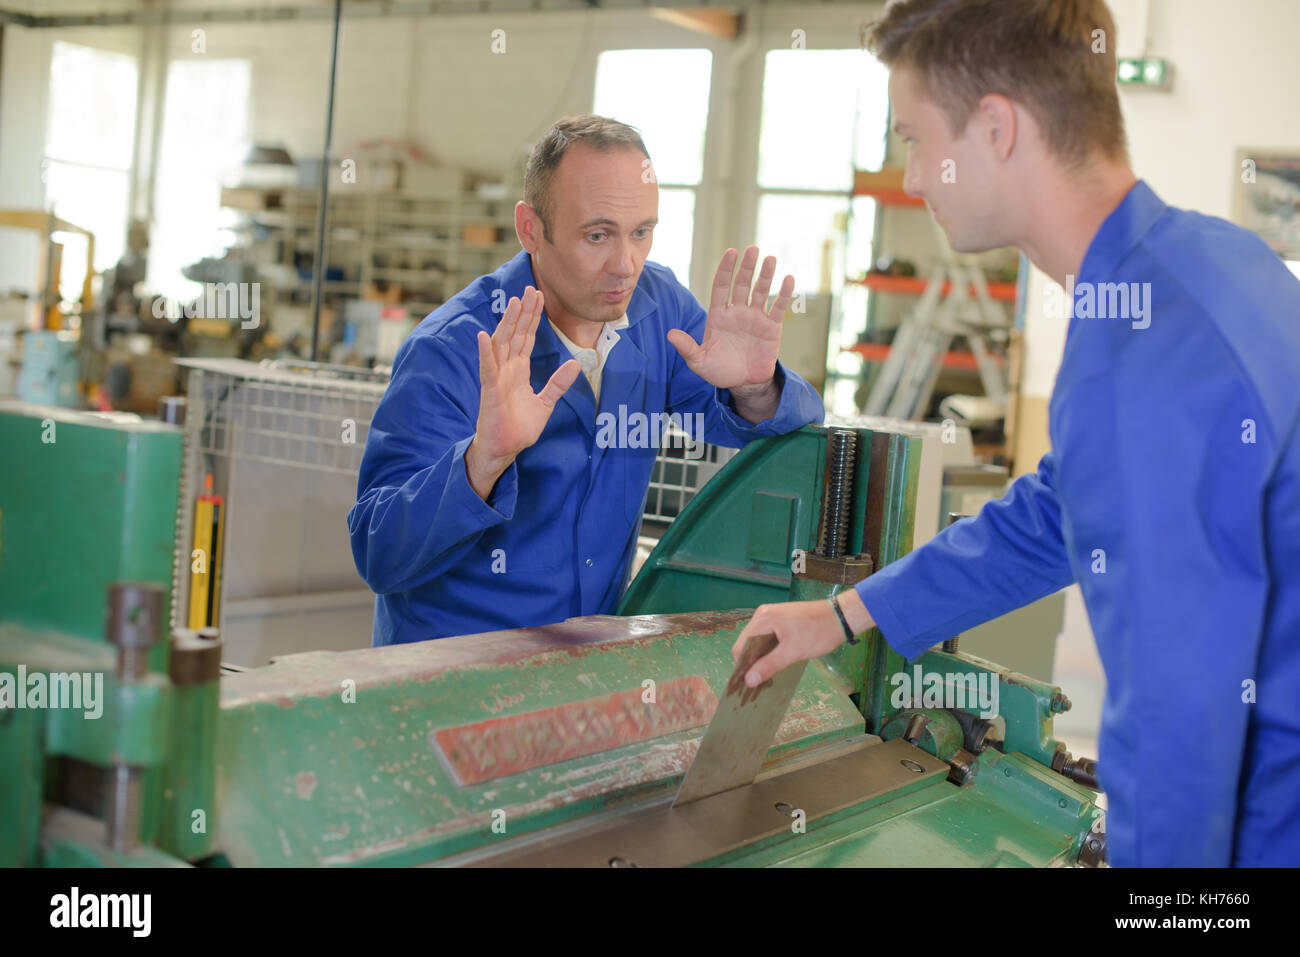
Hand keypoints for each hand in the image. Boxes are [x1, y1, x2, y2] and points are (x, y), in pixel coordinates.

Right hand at [467, 287, 579, 499]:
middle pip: (515, 334)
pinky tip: (484, 336)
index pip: (526, 338)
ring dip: (507, 323)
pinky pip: (486, 369)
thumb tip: (575, 364)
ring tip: (514, 302)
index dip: (532, 317)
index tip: (539, 296)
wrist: (504, 449)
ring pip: (501, 344)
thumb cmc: (519, 428)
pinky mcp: (489, 391)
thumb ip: (558, 383)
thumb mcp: (545, 403)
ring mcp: (496, 378)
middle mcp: (506, 369)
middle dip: (523, 312)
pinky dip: (485, 353)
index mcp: (518, 370)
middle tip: (531, 289)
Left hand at [667, 246, 794, 390]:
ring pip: (761, 291)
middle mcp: (737, 312)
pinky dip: (784, 294)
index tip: (731, 252)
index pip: (721, 286)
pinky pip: (778, 307)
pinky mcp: (772, 327)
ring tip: (770, 259)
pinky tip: (789, 279)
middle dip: (747, 267)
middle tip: (752, 249)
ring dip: (766, 275)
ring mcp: (755, 317)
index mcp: (719, 315)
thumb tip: (670, 334)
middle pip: (742, 284)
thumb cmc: (719, 371)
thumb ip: (687, 347)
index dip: (726, 269)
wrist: (743, 384)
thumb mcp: (699, 362)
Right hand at [731, 594, 873, 687]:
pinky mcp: (780, 619)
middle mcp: (763, 614)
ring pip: (757, 641)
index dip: (743, 666)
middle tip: (759, 682)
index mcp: (763, 619)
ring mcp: (771, 615)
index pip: (741, 646)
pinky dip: (768, 650)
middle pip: (747, 643)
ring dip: (760, 657)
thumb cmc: (819, 633)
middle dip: (751, 662)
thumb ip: (770, 665)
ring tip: (767, 674)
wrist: (841, 616)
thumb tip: (749, 680)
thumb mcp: (793, 652)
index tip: (748, 684)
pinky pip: (766, 637)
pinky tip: (775, 661)